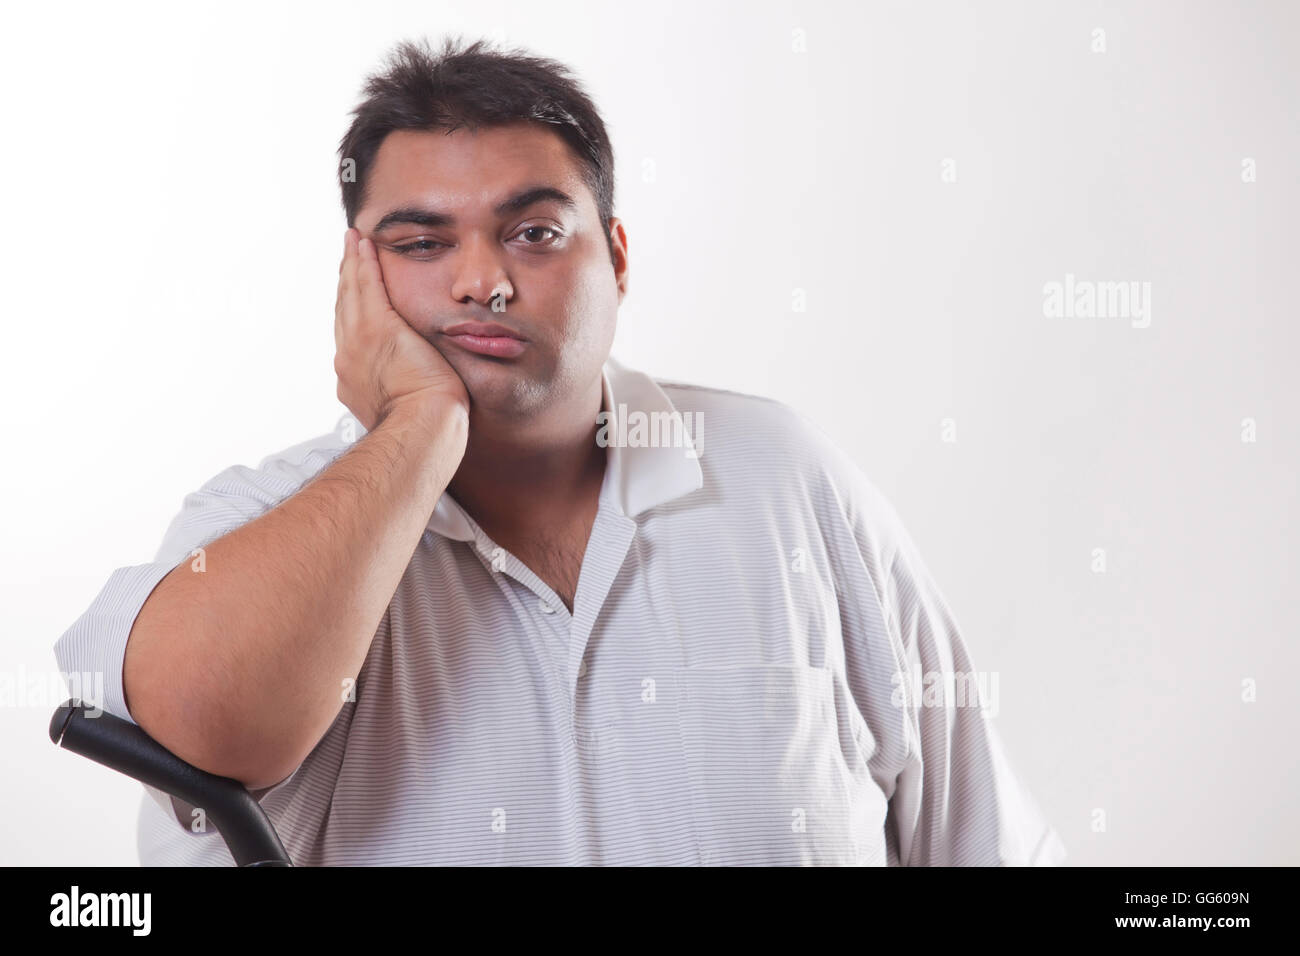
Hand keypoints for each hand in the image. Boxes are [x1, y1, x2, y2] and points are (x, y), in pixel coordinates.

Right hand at [334, 228, 470, 431]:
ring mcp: (358, 342)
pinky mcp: (377, 328)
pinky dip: (364, 263)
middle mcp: (347, 359)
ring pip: (351, 292)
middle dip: (345, 280)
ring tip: (353, 240)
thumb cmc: (424, 429)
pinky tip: (365, 244)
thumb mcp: (404, 410)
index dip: (350, 310)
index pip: (349, 336)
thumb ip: (402, 394)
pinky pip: (367, 286)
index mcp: (354, 380)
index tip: (351, 294)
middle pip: (344, 309)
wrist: (421, 429)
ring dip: (352, 263)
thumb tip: (417, 390)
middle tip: (346, 256)